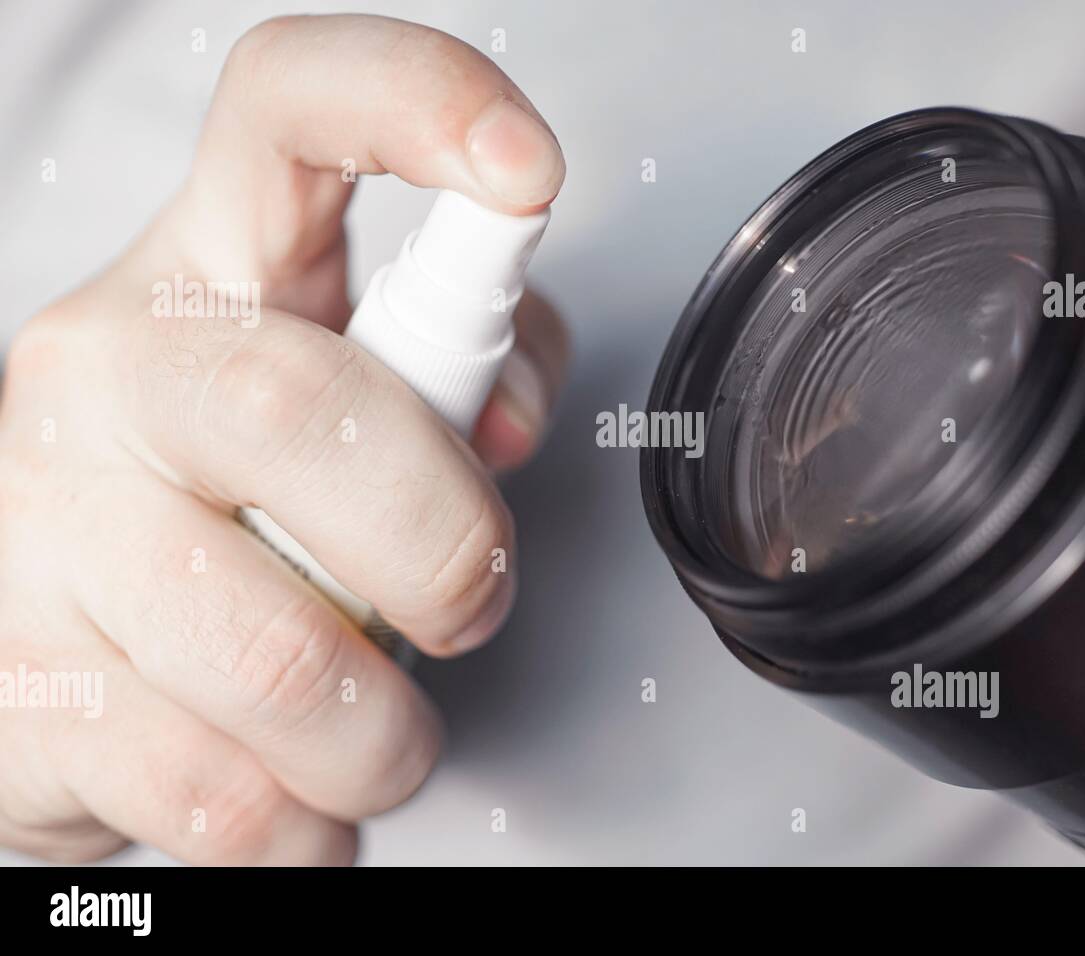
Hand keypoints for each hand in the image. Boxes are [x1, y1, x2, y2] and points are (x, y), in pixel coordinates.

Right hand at [0, 14, 567, 864]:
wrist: (39, 625)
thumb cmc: (227, 497)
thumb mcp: (348, 390)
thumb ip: (461, 370)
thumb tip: (507, 413)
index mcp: (212, 268)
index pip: (291, 111)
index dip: (416, 103)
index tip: (525, 167)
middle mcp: (108, 371)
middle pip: (306, 415)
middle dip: (447, 546)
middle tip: (469, 600)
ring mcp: (41, 524)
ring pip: (274, 657)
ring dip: (381, 730)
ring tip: (376, 729)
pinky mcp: (16, 684)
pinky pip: (213, 792)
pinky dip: (305, 822)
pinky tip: (300, 793)